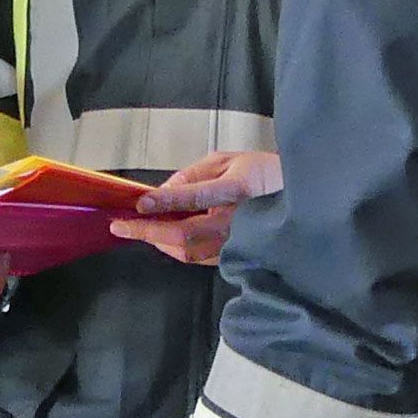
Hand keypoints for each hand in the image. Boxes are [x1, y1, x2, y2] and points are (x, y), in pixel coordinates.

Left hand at [109, 147, 283, 262]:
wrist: (297, 201)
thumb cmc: (262, 174)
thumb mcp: (229, 160)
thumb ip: (195, 174)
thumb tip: (164, 190)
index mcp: (237, 190)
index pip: (194, 197)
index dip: (165, 201)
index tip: (140, 202)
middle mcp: (236, 222)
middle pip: (184, 234)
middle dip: (148, 231)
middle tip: (120, 226)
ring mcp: (235, 243)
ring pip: (187, 251)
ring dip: (158, 241)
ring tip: (136, 230)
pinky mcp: (232, 257)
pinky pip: (196, 257)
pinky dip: (174, 248)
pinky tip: (161, 238)